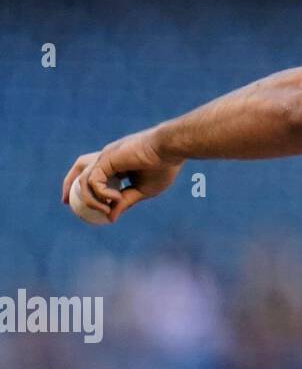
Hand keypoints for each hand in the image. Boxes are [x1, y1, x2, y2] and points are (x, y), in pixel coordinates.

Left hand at [61, 129, 184, 223]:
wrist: (170, 149)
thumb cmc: (164, 167)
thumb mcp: (144, 191)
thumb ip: (125, 202)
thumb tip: (110, 218)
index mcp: (118, 162)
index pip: (96, 172)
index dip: (85, 186)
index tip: (81, 204)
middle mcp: (108, 157)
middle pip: (80, 167)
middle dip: (68, 183)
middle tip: (65, 202)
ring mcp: (105, 157)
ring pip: (83, 180)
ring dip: (90, 200)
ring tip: (105, 210)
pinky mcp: (105, 159)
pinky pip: (93, 181)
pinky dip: (101, 194)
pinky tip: (115, 198)